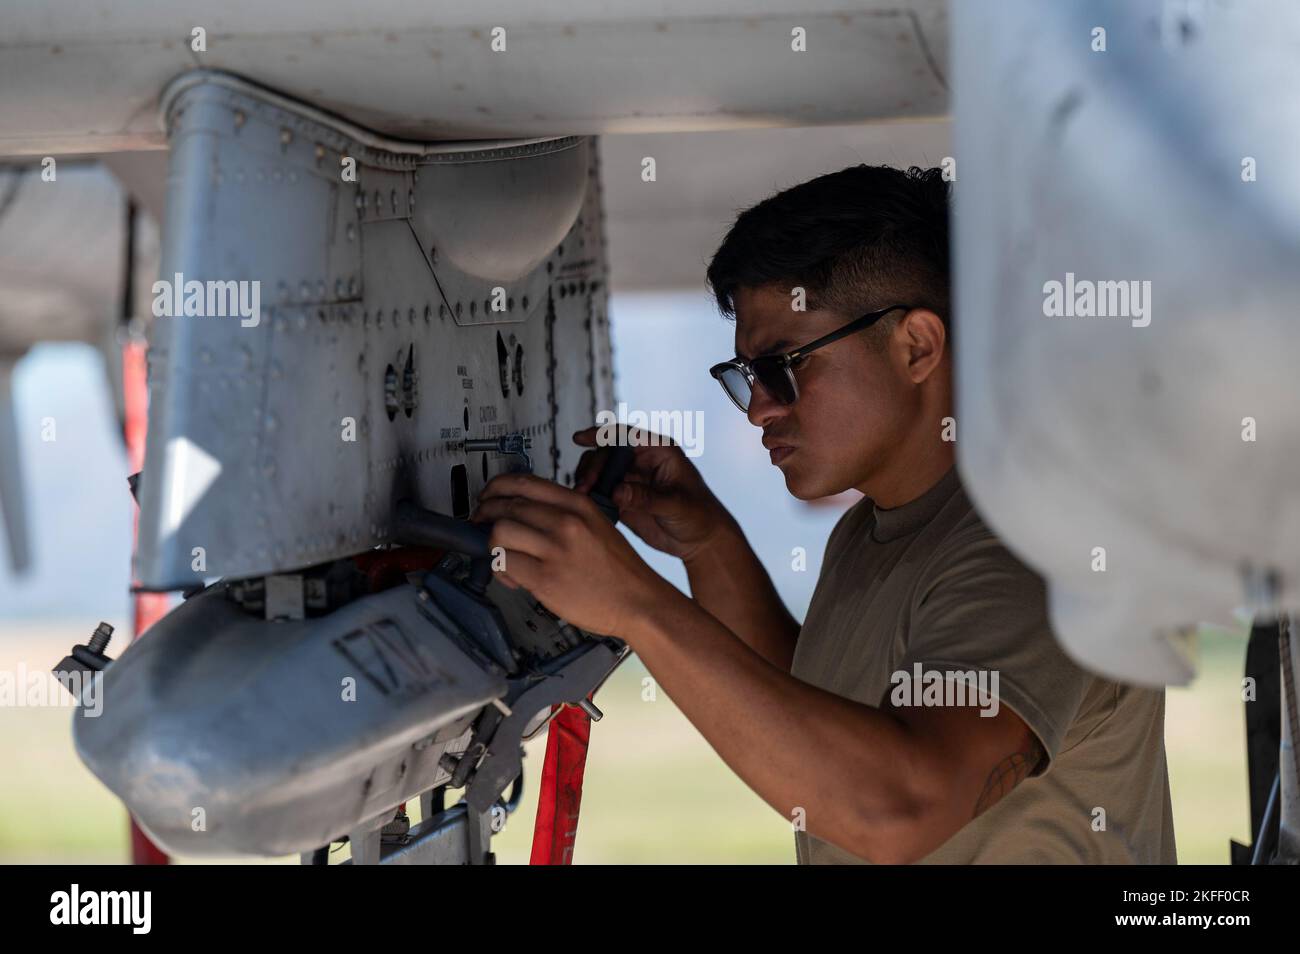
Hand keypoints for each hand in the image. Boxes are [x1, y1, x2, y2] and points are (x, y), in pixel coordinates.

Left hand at [470, 472, 670, 637]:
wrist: (639, 601)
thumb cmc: (620, 570)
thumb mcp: (596, 524)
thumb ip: (563, 514)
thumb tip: (522, 513)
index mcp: (577, 504)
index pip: (522, 482)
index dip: (495, 488)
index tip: (488, 496)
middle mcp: (565, 522)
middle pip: (505, 505)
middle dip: (485, 516)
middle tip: (482, 526)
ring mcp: (555, 549)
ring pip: (498, 532)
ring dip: (491, 544)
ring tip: (501, 556)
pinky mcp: (545, 578)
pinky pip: (503, 564)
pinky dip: (499, 570)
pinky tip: (511, 577)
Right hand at [571, 425, 735, 563]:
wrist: (700, 541)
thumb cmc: (699, 515)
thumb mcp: (676, 505)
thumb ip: (647, 498)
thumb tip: (616, 491)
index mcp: (659, 451)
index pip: (626, 435)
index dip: (602, 434)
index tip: (580, 439)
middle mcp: (642, 462)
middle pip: (607, 453)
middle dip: (593, 466)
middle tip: (585, 485)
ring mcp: (631, 480)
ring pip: (600, 472)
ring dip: (588, 480)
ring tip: (582, 494)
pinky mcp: (623, 499)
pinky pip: (601, 492)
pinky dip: (590, 496)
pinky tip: (586, 504)